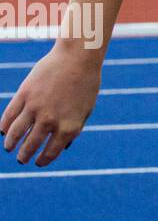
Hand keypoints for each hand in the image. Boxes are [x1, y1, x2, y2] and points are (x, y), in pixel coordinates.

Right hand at [0, 45, 101, 165]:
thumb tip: (64, 147)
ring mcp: (35, 107)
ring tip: (9, 148)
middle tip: (22, 159)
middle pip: (30, 146)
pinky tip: (4, 131)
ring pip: (15, 134)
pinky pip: (9, 116)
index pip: (50, 153)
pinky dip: (4, 126)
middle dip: (24, 156)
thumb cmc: (86, 83)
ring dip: (10, 144)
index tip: (38, 162)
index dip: (43, 160)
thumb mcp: (86, 109)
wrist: (79, 57)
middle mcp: (50, 121)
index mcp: (68, 127)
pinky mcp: (24, 94)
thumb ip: (75, 129)